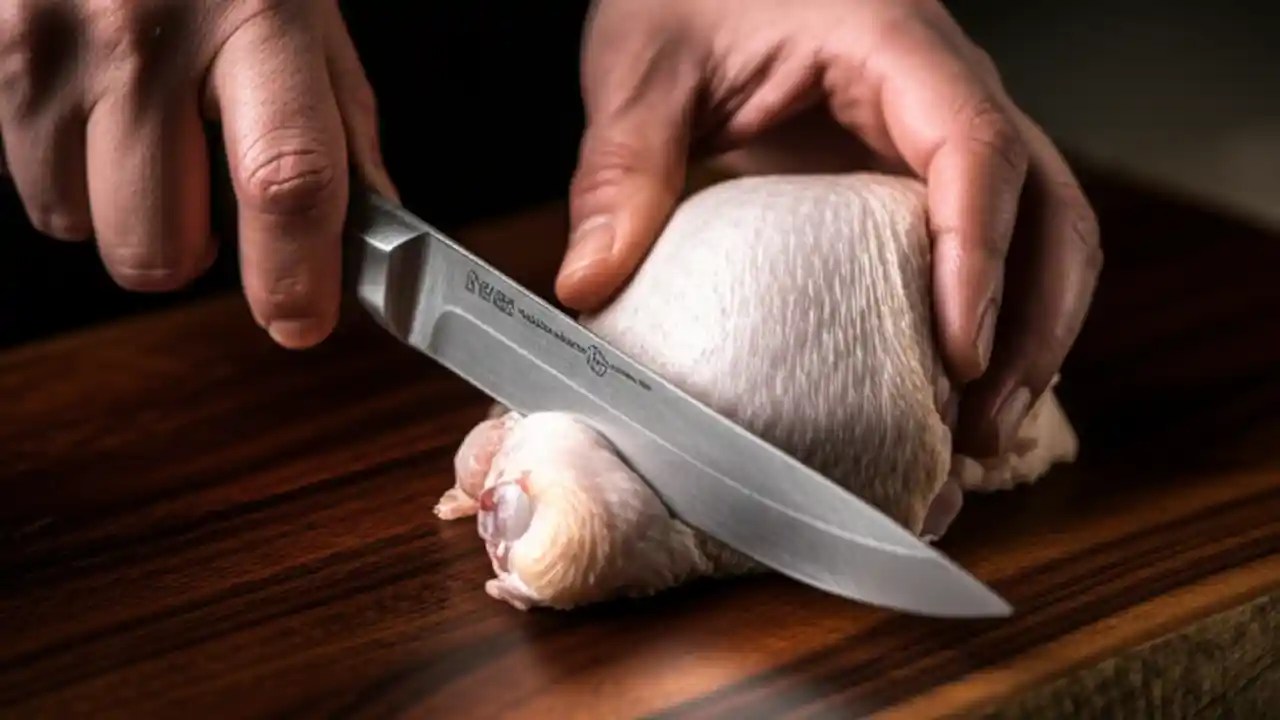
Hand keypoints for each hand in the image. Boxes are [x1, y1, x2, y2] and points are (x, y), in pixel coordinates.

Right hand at [0, 0, 395, 348]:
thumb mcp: (308, 14)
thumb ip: (339, 128)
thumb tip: (362, 238)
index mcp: (260, 20)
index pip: (286, 181)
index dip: (293, 275)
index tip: (301, 320)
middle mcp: (148, 34)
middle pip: (160, 244)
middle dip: (192, 256)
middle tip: (206, 209)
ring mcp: (52, 42)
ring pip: (84, 227)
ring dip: (123, 213)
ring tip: (146, 140)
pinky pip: (28, 180)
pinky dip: (70, 173)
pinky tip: (98, 113)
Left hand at [558, 0, 1102, 456]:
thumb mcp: (645, 62)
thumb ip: (623, 165)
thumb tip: (592, 282)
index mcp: (896, 46)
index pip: (976, 149)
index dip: (983, 257)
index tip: (960, 355)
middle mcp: (946, 89)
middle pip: (1049, 207)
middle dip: (1035, 327)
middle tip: (979, 431)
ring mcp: (945, 132)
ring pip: (1047, 232)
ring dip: (1034, 338)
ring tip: (980, 436)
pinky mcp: (924, 170)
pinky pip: (1000, 243)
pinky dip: (999, 321)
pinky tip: (958, 390)